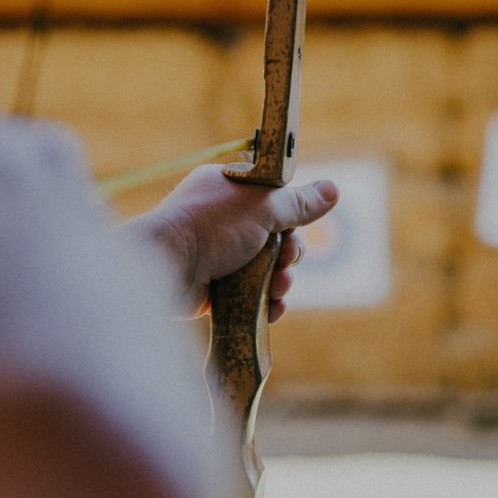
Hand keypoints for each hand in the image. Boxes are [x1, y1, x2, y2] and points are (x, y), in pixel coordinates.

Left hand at [124, 165, 337, 321]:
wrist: (164, 268)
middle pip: (273, 237)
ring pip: (264, 269)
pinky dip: (264, 302)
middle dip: (287, 254)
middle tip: (284, 261)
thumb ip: (299, 204)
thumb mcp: (263, 207)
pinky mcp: (213, 287)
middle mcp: (221, 219)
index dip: (290, 216)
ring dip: (279, 280)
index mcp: (227, 189)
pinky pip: (249, 294)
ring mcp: (216, 254)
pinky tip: (272, 308)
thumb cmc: (210, 227)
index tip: (295, 226)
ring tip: (277, 289)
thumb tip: (333, 189)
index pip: (271, 199)